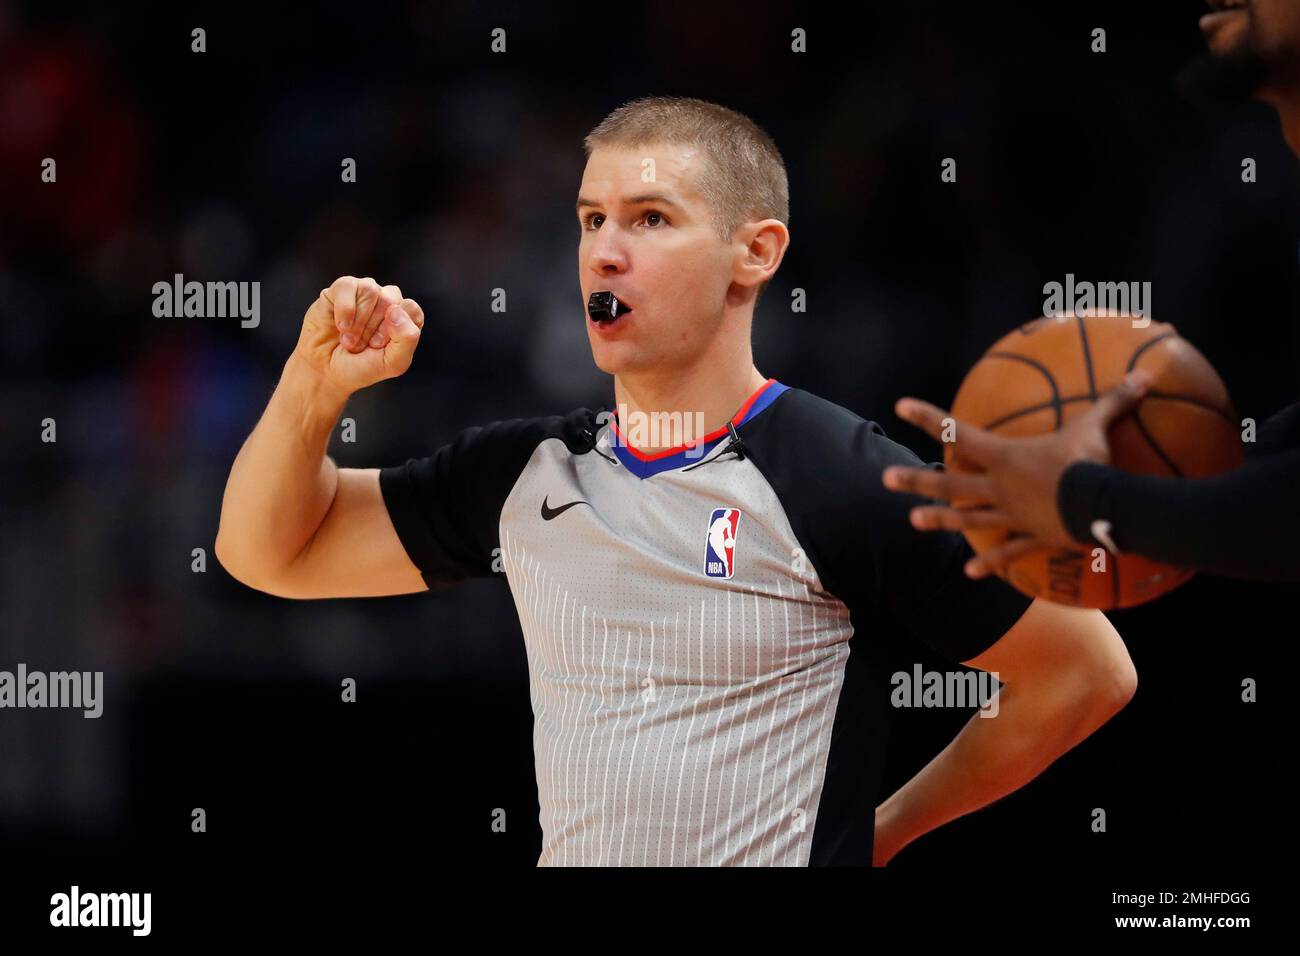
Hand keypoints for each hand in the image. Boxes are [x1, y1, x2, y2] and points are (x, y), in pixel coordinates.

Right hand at [293, 275, 425, 395]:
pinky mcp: (341, 289)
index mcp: (405, 317)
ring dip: (358, 322)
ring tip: (349, 339)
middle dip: (373, 329)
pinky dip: (345, 309)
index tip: (379, 346)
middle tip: (362, 345)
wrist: (325, 371)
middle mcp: (387, 301)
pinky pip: (348, 286)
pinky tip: (341, 326)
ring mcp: (365, 292)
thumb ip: (407, 339)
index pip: (411, 310)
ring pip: (370, 291)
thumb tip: (396, 310)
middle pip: (390, 300)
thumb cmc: (362, 367)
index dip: (395, 330)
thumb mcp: (393, 363)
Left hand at [880, 369, 1153, 578]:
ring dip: (940, 520)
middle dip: (915, 481)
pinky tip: (969, 574)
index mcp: (1005, 457)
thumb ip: (1115, 399)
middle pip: (949, 484)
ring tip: (912, 522)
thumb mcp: (1097, 425)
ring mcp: (1011, 516)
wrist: (1101, 509)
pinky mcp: (1030, 538)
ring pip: (967, 519)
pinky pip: (1006, 552)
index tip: (899, 405)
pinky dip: (989, 563)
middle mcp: (999, 487)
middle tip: (885, 479)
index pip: (956, 432)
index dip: (927, 417)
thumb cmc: (1090, 462)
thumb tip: (1145, 374)